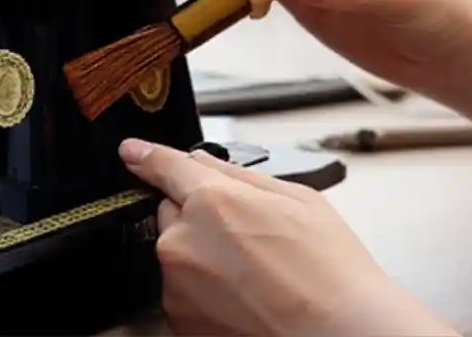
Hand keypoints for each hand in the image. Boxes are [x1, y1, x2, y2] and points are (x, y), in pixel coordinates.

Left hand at [119, 138, 456, 336]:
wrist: (340, 334)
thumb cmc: (329, 273)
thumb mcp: (297, 199)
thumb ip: (238, 176)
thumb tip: (203, 162)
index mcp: (212, 201)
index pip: (163, 167)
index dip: (146, 156)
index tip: (131, 153)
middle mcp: (183, 241)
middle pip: (173, 214)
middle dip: (199, 219)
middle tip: (246, 239)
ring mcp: (178, 284)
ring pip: (178, 254)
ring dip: (201, 257)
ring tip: (253, 275)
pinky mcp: (179, 318)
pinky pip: (182, 290)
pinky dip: (204, 291)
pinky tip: (244, 297)